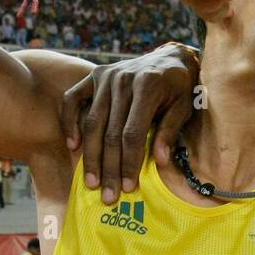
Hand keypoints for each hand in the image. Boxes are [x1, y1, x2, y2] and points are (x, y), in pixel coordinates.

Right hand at [62, 43, 199, 201]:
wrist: (170, 59)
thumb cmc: (180, 88)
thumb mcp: (183, 108)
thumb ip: (170, 132)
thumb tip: (160, 162)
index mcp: (147, 87)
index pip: (132, 133)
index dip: (129, 162)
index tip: (129, 187)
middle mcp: (123, 80)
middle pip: (109, 132)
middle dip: (108, 168)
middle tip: (108, 195)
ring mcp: (106, 76)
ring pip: (92, 122)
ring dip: (90, 155)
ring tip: (90, 181)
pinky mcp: (94, 75)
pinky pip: (73, 99)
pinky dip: (70, 122)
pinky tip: (73, 146)